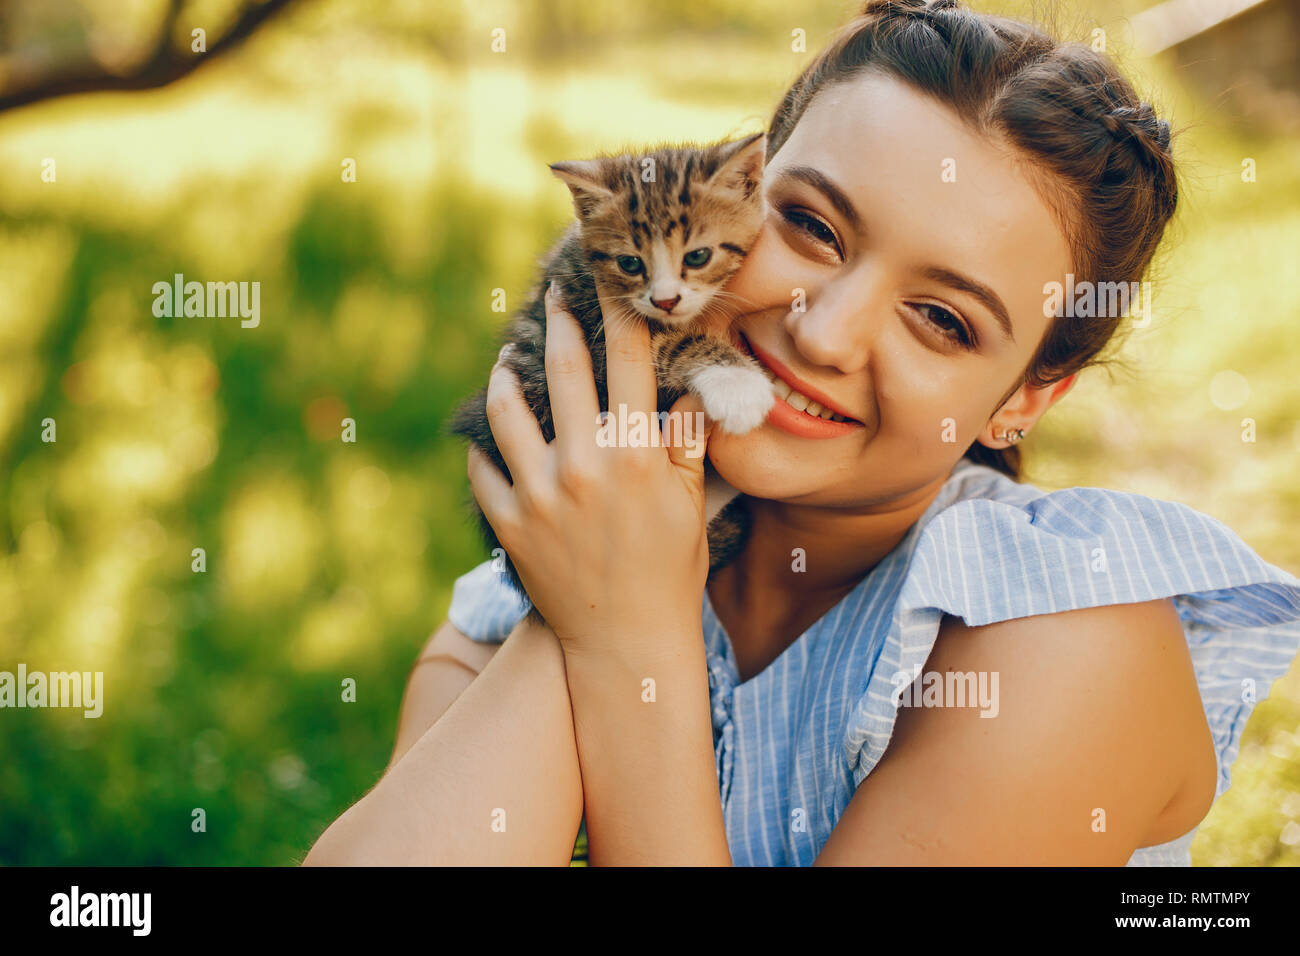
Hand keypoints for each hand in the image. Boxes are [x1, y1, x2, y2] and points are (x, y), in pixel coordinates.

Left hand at [467, 282, 713, 656]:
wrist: (626, 643)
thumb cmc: (671, 572)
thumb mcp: (689, 504)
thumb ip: (685, 442)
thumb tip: (690, 391)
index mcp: (636, 455)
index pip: (628, 361)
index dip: (618, 314)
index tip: (611, 286)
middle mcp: (584, 465)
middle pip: (564, 369)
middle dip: (558, 324)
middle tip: (551, 300)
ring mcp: (539, 494)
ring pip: (505, 412)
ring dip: (504, 378)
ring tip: (505, 363)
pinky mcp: (509, 524)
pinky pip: (482, 470)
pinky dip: (483, 449)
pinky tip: (488, 438)